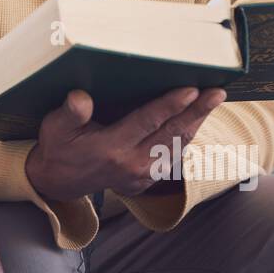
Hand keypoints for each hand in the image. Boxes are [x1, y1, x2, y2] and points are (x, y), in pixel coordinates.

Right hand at [24, 86, 226, 201]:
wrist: (57, 183)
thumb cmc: (58, 147)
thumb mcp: (55, 127)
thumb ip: (71, 113)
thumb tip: (81, 97)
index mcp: (111, 149)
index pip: (147, 123)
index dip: (170, 105)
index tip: (191, 89)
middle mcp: (131, 165)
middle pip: (171, 135)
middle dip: (197, 112)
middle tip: (217, 92)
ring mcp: (141, 177)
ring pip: (177, 147)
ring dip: (196, 124)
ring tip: (212, 101)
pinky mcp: (145, 182)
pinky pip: (172, 158)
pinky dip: (185, 138)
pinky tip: (194, 121)